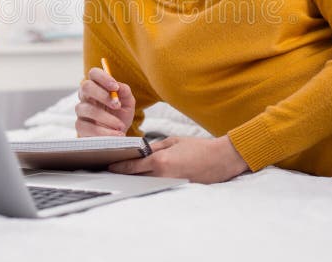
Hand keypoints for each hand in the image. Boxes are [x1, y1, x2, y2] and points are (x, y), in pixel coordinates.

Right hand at [75, 67, 135, 136]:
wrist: (118, 134)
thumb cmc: (121, 115)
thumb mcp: (128, 102)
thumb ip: (125, 92)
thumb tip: (119, 86)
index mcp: (97, 85)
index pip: (94, 73)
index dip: (103, 78)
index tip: (115, 87)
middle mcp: (86, 96)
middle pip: (86, 87)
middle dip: (103, 96)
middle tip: (117, 105)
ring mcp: (81, 111)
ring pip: (88, 109)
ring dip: (106, 118)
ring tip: (120, 126)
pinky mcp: (80, 126)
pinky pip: (88, 127)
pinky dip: (103, 132)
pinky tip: (114, 134)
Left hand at [107, 135, 250, 183]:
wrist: (221, 159)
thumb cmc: (199, 147)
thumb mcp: (174, 141)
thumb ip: (155, 147)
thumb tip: (141, 151)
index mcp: (160, 160)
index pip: (133, 166)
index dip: (119, 167)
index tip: (109, 167)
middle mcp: (163, 175)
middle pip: (137, 177)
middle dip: (126, 174)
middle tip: (114, 171)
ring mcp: (170, 184)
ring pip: (147, 183)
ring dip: (138, 179)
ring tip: (128, 175)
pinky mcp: (178, 189)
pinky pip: (159, 186)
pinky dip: (152, 182)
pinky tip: (147, 179)